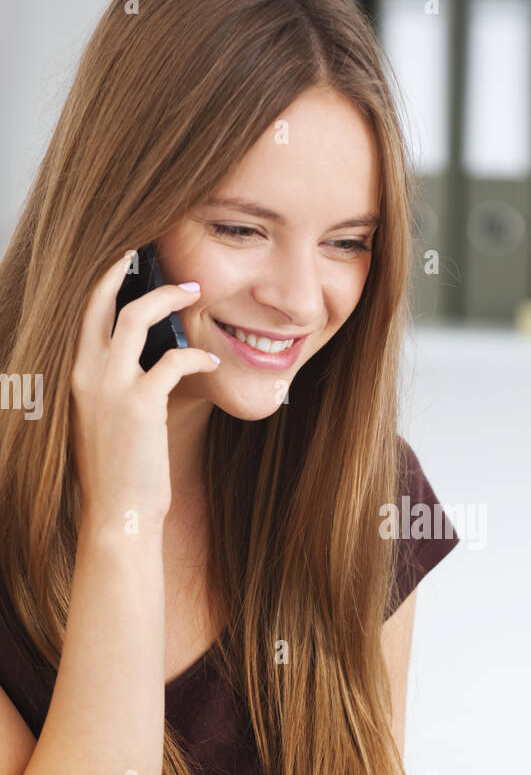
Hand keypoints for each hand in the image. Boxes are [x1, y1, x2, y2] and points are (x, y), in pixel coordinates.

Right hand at [69, 251, 218, 531]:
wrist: (116, 515)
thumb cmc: (117, 475)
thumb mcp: (104, 423)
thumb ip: (113, 391)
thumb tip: (144, 368)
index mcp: (75, 377)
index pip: (84, 315)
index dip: (104, 283)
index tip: (124, 262)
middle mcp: (86, 375)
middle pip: (103, 301)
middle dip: (129, 271)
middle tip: (157, 259)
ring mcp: (111, 387)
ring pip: (136, 317)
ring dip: (169, 299)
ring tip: (195, 293)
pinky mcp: (141, 404)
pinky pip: (173, 360)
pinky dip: (196, 356)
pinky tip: (211, 362)